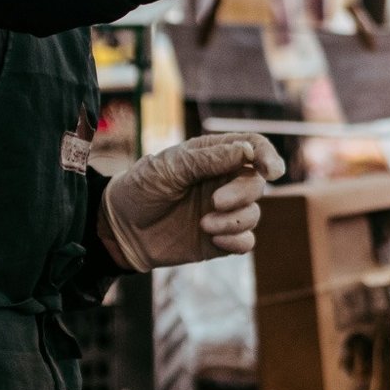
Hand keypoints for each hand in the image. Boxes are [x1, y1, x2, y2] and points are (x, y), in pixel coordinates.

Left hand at [99, 134, 285, 271]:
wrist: (118, 229)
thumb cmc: (140, 188)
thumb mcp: (168, 167)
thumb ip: (207, 159)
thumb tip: (246, 150)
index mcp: (213, 157)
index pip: (253, 148)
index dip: (267, 156)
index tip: (271, 170)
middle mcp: (223, 183)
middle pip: (257, 183)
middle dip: (243, 193)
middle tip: (216, 202)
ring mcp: (223, 212)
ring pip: (254, 214)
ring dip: (235, 220)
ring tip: (204, 224)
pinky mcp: (219, 239)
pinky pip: (246, 241)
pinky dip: (236, 240)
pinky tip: (212, 239)